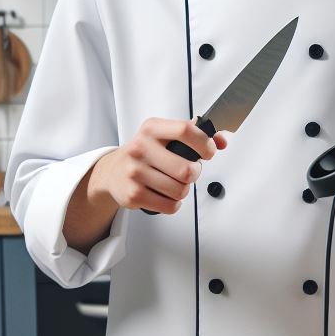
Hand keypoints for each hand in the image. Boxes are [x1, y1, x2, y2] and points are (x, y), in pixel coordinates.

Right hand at [92, 117, 227, 215]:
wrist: (112, 171)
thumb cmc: (145, 152)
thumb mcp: (165, 136)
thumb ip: (196, 135)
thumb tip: (222, 140)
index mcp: (151, 129)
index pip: (185, 130)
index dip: (204, 143)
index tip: (209, 151)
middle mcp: (140, 148)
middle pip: (186, 169)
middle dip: (194, 174)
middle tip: (188, 172)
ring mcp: (135, 172)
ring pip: (180, 190)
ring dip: (183, 190)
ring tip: (174, 183)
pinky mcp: (133, 194)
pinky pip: (170, 206)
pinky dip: (173, 203)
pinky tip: (165, 194)